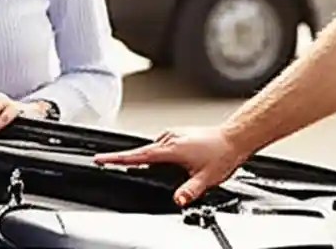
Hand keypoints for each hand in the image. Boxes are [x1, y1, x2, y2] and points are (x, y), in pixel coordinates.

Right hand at [94, 126, 248, 206]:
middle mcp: (170, 138)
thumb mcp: (206, 178)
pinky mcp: (179, 134)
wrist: (235, 138)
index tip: (100, 158)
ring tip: (146, 170)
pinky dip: (156, 153)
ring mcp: (174, 134)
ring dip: (146, 158)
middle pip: (142, 152)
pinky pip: (160, 145)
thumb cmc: (222, 154)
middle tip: (113, 166)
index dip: (116, 158)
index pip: (137, 155)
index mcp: (172, 148)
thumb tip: (178, 201)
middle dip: (129, 160)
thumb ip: (189, 191)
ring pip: (152, 149)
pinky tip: (164, 163)